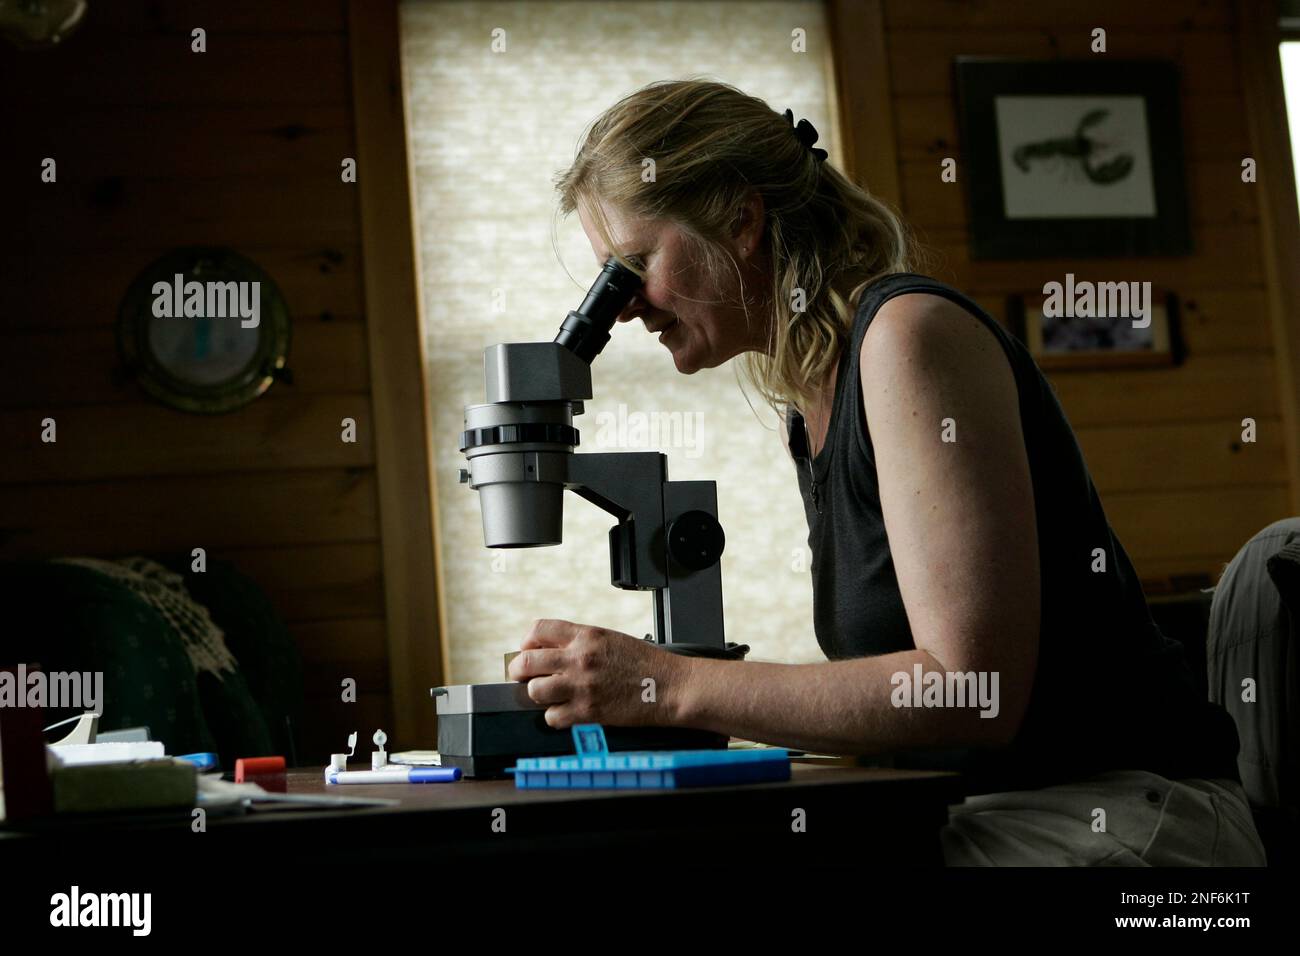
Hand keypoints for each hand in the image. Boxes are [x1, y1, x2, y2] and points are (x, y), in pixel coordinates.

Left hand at [507, 619, 685, 729]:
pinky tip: (566, 712)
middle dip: (519, 670)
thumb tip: (550, 652)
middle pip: (527, 662)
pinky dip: (555, 717)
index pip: (538, 630)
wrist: (671, 686)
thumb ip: (580, 643)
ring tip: (550, 695)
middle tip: (522, 676)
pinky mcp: (587, 712)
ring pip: (535, 691)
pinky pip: (552, 717)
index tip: (528, 650)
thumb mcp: (611, 639)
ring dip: (539, 694)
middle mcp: (579, 658)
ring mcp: (581, 686)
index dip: (527, 642)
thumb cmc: (646, 664)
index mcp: (586, 636)